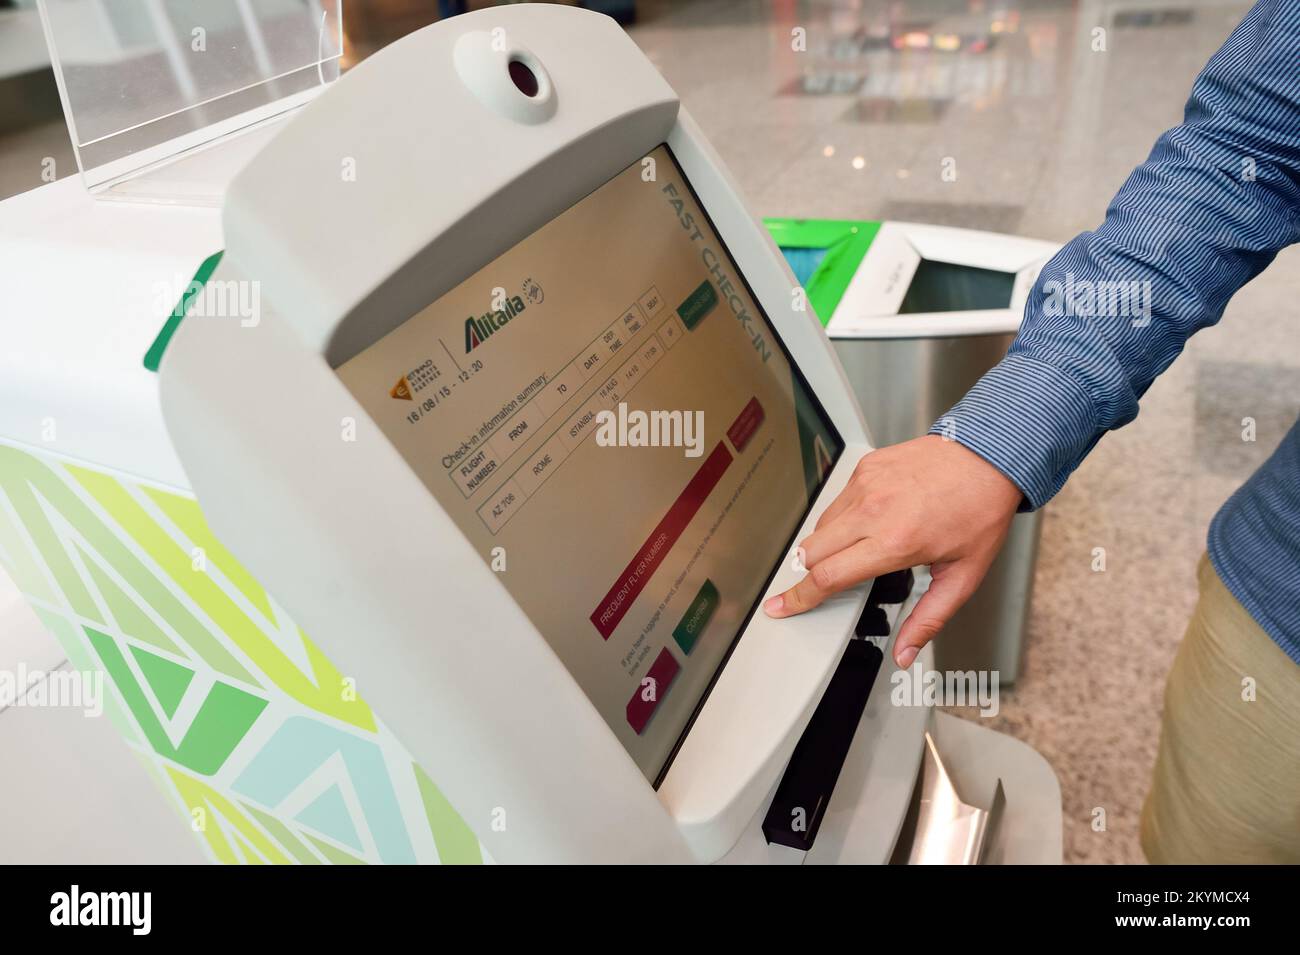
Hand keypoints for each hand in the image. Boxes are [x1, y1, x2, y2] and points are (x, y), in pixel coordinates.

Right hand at [762, 434, 1023, 668]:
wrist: (988, 457)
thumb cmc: (978, 513)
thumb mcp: (963, 576)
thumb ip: (929, 619)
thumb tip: (905, 653)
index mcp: (895, 543)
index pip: (828, 577)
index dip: (799, 598)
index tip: (780, 607)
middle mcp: (873, 511)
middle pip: (810, 553)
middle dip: (808, 574)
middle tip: (816, 585)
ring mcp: (865, 485)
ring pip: (819, 526)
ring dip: (824, 547)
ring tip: (856, 550)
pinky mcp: (865, 468)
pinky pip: (836, 501)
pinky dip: (841, 518)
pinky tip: (867, 521)